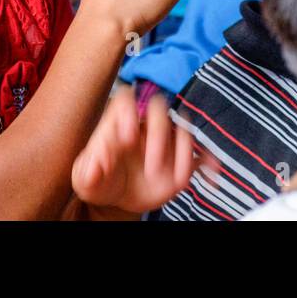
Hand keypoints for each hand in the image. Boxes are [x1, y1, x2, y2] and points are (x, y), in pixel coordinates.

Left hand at [72, 88, 203, 216]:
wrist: (117, 198)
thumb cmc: (99, 180)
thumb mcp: (84, 178)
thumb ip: (87, 170)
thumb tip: (97, 163)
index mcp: (118, 122)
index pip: (125, 99)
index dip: (128, 111)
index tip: (125, 137)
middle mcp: (144, 125)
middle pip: (158, 109)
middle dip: (158, 135)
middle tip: (150, 167)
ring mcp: (166, 141)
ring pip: (182, 129)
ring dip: (182, 153)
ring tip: (175, 181)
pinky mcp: (181, 159)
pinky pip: (202, 154)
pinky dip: (210, 162)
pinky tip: (212, 177)